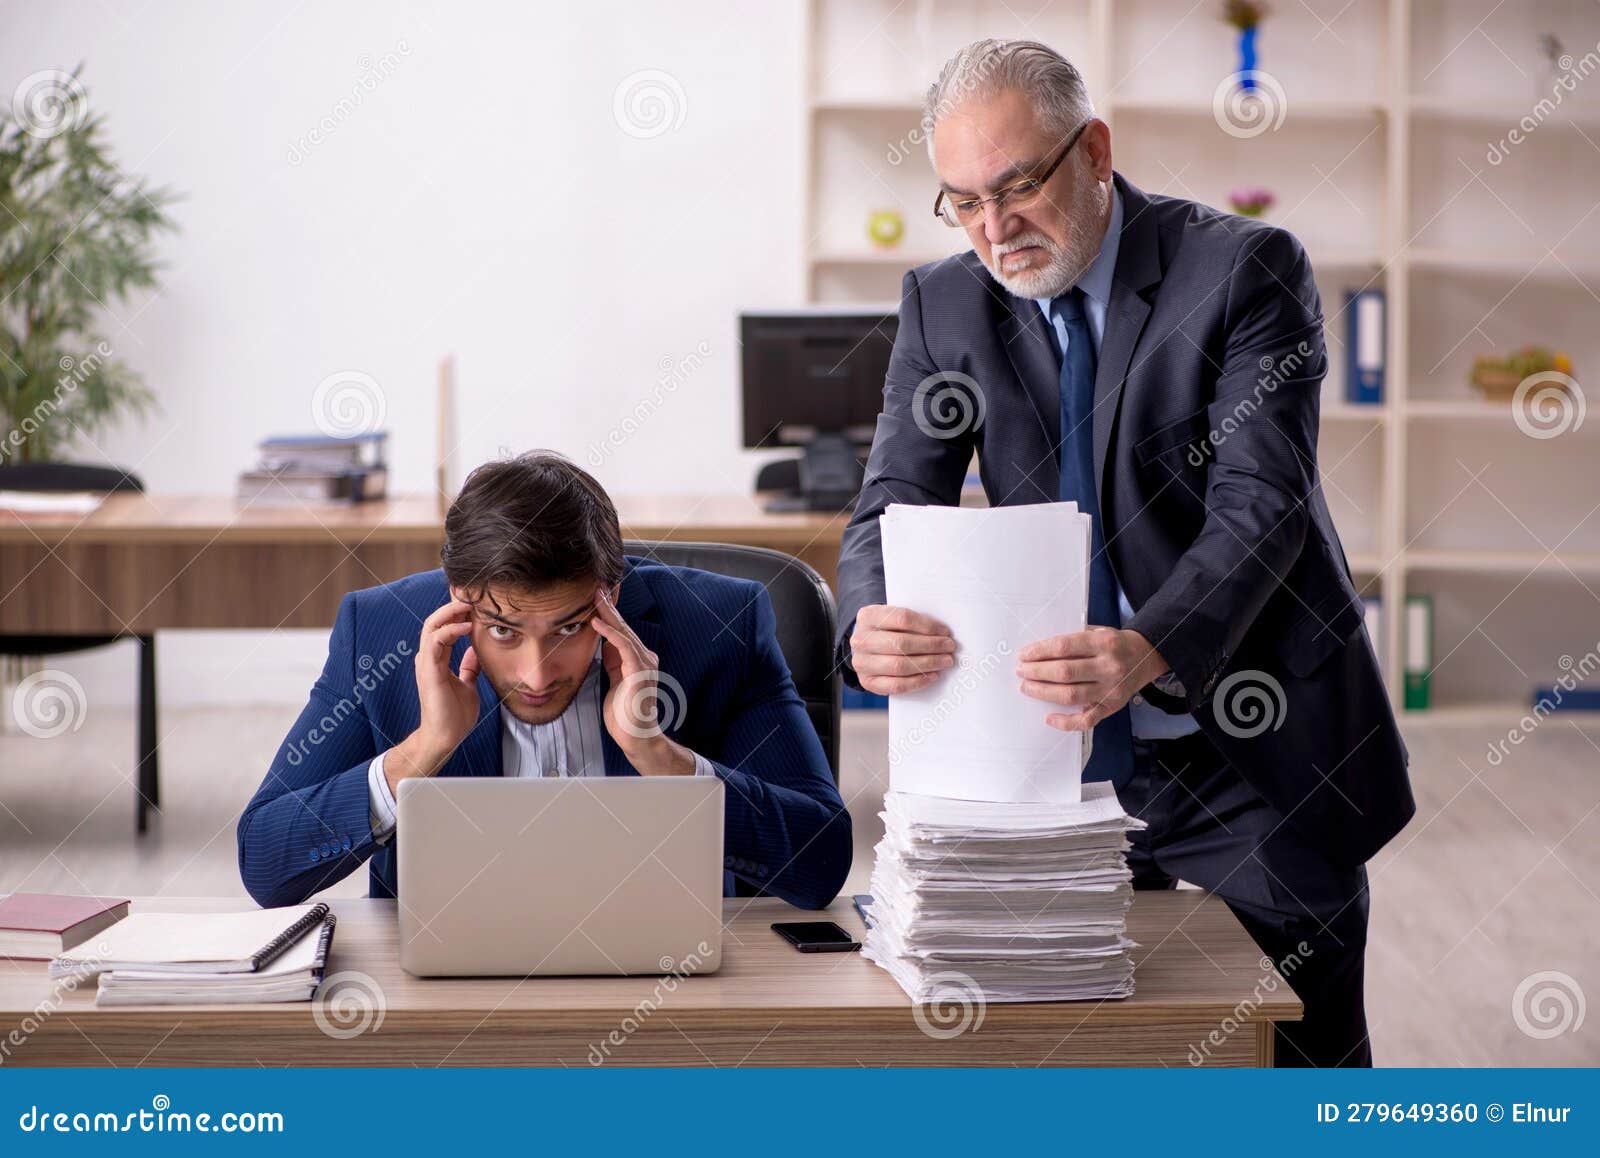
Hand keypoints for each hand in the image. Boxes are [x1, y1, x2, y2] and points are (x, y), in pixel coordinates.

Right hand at [387, 598, 481, 788]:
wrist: (445, 736)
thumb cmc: (454, 714)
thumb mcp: (467, 684)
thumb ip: (469, 667)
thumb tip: (476, 651)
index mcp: (436, 659)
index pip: (443, 627)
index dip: (456, 614)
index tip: (475, 605)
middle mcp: (428, 658)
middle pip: (435, 621)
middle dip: (453, 607)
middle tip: (472, 599)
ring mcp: (427, 664)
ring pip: (432, 626)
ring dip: (450, 613)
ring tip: (469, 606)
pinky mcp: (430, 671)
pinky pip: (435, 643)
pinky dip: (450, 631)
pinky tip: (466, 627)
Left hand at [590, 587, 695, 775]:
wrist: (636, 736)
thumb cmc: (625, 715)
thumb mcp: (615, 682)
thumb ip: (613, 663)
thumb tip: (604, 645)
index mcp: (638, 659)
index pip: (621, 630)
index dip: (609, 613)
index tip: (596, 597)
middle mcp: (644, 656)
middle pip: (623, 625)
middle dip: (609, 605)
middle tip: (595, 586)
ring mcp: (644, 662)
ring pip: (623, 631)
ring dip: (608, 613)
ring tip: (594, 597)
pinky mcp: (639, 670)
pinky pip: (623, 646)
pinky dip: (609, 632)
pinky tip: (596, 622)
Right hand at [848, 604, 956, 694]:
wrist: (868, 647)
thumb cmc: (888, 630)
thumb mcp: (893, 618)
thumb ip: (913, 622)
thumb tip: (943, 633)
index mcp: (868, 616)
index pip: (902, 618)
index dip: (927, 626)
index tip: (945, 632)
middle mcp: (860, 639)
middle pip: (900, 643)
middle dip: (930, 646)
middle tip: (949, 647)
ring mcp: (861, 662)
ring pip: (899, 665)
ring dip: (928, 664)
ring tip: (945, 661)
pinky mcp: (867, 682)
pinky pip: (896, 685)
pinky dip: (918, 681)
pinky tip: (933, 675)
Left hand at [1016, 627, 1169, 730]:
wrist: (1147, 656)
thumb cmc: (1115, 643)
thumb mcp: (1099, 631)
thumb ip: (1074, 639)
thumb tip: (1039, 651)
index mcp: (1103, 642)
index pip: (1064, 647)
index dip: (1039, 652)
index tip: (1023, 655)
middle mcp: (1108, 666)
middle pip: (1064, 672)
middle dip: (1037, 672)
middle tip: (1020, 671)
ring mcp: (1111, 689)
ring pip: (1070, 695)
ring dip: (1043, 692)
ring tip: (1026, 687)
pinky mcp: (1112, 707)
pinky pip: (1086, 720)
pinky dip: (1065, 722)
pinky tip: (1049, 717)